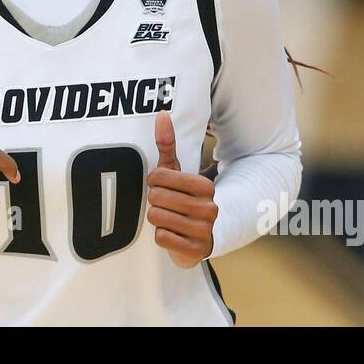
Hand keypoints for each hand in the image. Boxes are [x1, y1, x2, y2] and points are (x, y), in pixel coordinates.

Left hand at [145, 110, 216, 268]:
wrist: (199, 238)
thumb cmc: (183, 199)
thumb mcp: (176, 171)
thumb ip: (168, 144)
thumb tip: (162, 113)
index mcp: (206, 186)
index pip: (159, 177)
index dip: (153, 181)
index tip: (160, 185)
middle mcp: (210, 208)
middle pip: (156, 198)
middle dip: (155, 200)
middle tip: (164, 204)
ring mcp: (204, 230)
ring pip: (156, 218)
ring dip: (157, 218)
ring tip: (169, 217)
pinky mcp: (196, 250)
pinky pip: (161, 238)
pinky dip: (161, 236)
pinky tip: (172, 233)